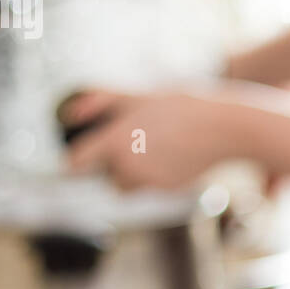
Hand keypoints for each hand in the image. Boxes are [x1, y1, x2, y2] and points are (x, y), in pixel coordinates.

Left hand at [63, 88, 238, 188]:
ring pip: (126, 186)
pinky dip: (154, 177)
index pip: (77, 163)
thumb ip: (98, 101)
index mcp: (114, 140)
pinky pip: (149, 188)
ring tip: (154, 151)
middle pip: (105, 177)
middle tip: (136, 142)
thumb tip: (69, 114)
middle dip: (113, 165)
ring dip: (131, 174)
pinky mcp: (166, 191)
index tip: (68, 167)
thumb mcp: (136, 97)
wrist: (221, 129)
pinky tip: (172, 158)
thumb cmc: (178, 107)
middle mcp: (128, 166)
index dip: (71, 165)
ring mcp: (148, 182)